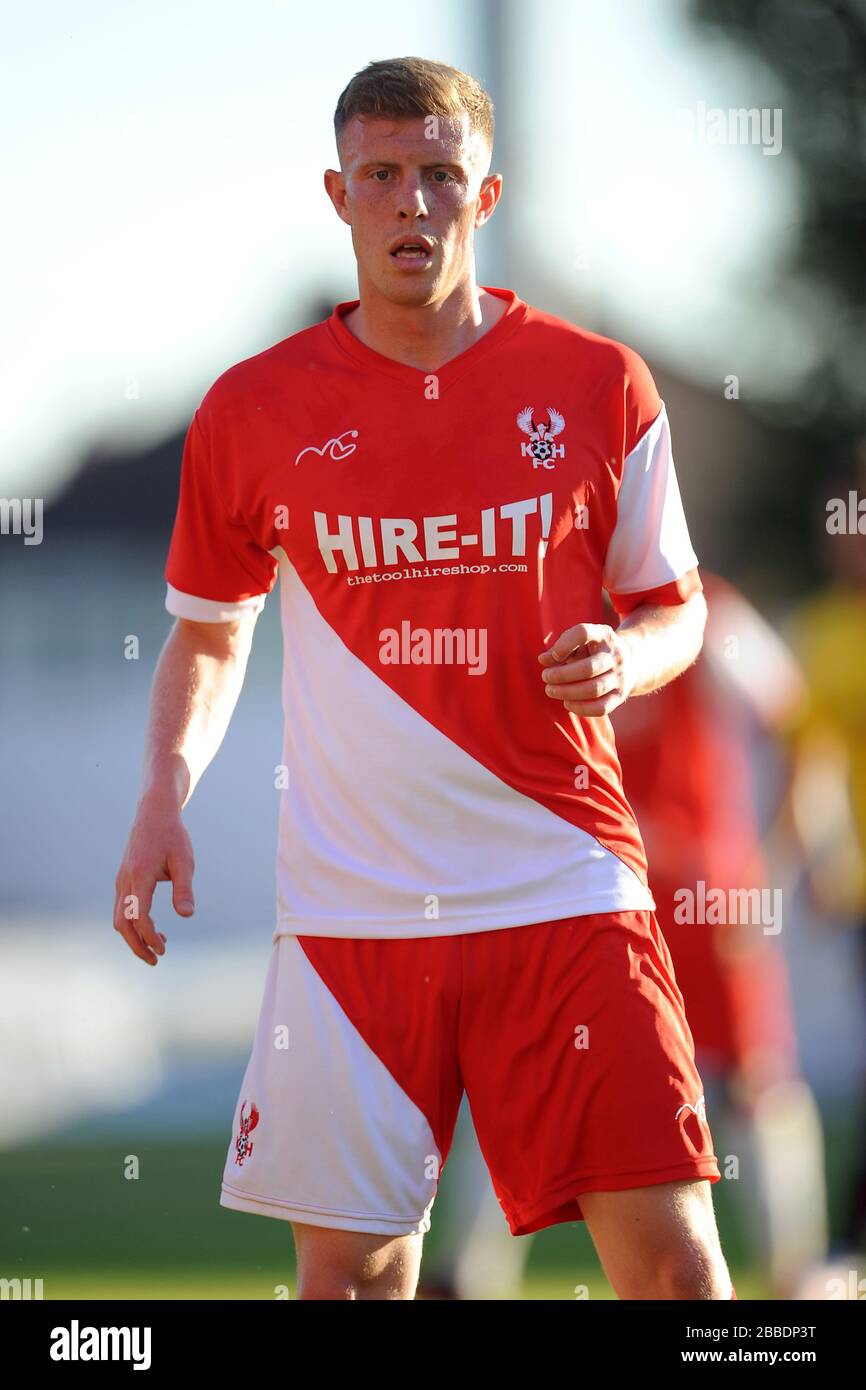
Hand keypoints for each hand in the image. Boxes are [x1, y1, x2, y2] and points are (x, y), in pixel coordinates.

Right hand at [113, 790, 195, 965]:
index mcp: (140, 876)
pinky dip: (134, 924)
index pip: (139, 916)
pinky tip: (154, 928)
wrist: (154, 813)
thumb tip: (186, 915)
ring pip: (120, 917)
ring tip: (158, 946)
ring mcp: (121, 880)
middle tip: (155, 960)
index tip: (163, 949)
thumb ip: (184, 888)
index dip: (149, 937)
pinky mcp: (123, 880)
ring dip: (135, 936)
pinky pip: (123, 908)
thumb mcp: (184, 861)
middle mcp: (125, 880)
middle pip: (123, 923)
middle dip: (136, 945)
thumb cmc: (173, 836)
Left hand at [538, 622, 636, 716]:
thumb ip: (561, 647)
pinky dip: (581, 709)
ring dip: (567, 692)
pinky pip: (601, 708)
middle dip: (561, 675)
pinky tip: (567, 703)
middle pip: (588, 668)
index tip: (554, 655)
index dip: (564, 644)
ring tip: (551, 690)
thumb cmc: (595, 650)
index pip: (584, 633)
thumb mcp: (581, 642)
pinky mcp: (620, 696)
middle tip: (546, 677)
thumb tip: (543, 660)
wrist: (631, 661)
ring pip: (594, 689)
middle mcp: (615, 656)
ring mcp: (620, 677)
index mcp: (604, 636)